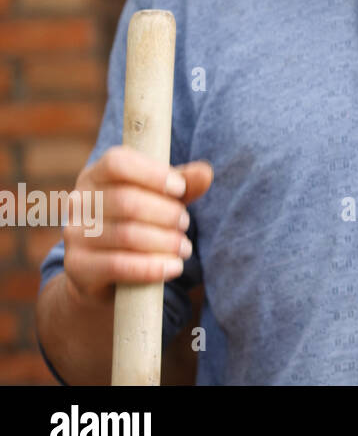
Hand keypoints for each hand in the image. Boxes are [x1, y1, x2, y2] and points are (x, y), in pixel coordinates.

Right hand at [62, 146, 212, 306]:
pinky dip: (152, 267)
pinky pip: (118, 265)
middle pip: (127, 201)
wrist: (107, 273)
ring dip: (164, 242)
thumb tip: (205, 172)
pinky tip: (173, 267)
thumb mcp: (162, 198)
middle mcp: (79, 202)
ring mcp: (74, 234)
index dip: (153, 174)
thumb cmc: (139, 223)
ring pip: (126, 234)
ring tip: (184, 248)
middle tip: (185, 224)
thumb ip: (183, 183)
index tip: (179, 188)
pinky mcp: (77, 266)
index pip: (117, 163)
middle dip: (166, 214)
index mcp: (96, 175)